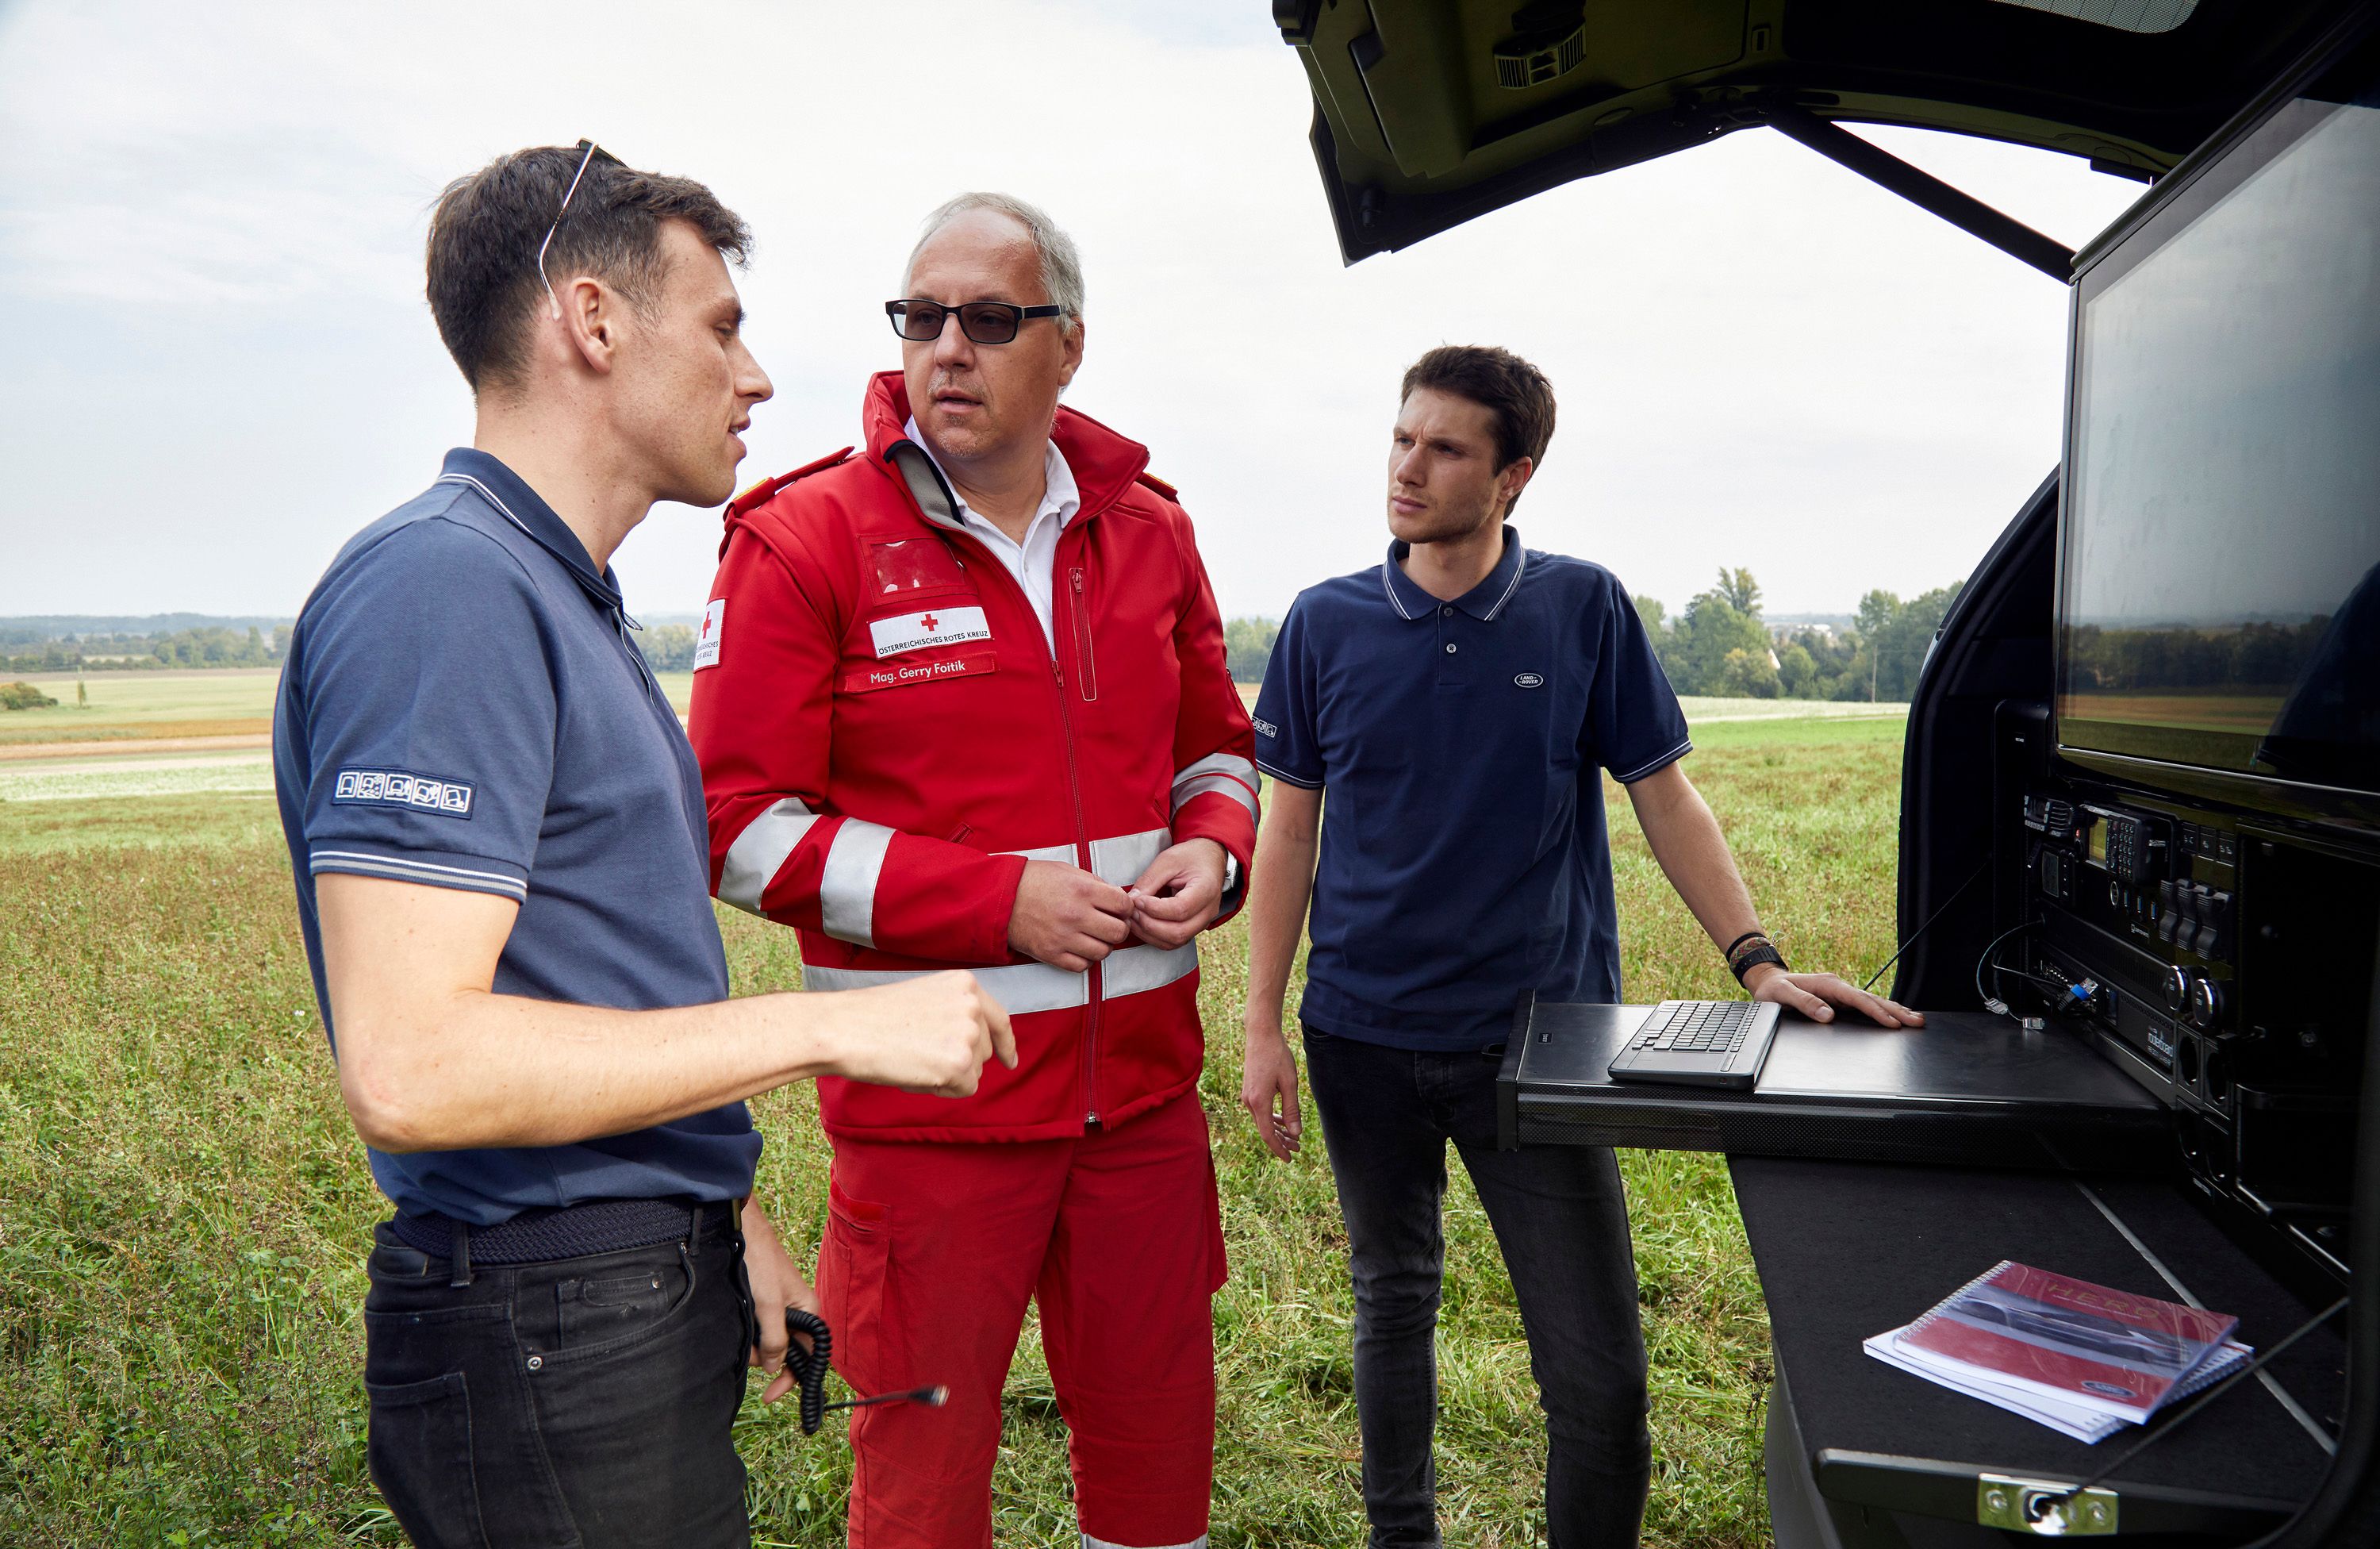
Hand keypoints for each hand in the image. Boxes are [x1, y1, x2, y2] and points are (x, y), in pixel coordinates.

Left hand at [740, 1198, 820, 1404]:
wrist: (742, 1234)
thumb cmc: (761, 1265)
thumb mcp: (769, 1306)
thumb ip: (775, 1339)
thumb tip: (774, 1368)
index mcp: (809, 1311)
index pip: (809, 1357)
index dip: (791, 1378)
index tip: (770, 1394)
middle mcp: (798, 1313)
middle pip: (787, 1352)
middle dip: (766, 1358)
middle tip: (747, 1352)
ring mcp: (780, 1309)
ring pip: (769, 1342)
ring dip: (754, 1345)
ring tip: (741, 1329)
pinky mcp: (763, 1305)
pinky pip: (758, 1330)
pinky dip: (748, 1333)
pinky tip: (740, 1324)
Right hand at [830, 970, 1015, 1093]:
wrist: (845, 1028)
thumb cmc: (873, 1017)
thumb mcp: (925, 998)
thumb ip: (954, 1013)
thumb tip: (973, 1042)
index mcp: (966, 984)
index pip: (998, 1019)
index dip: (1005, 1044)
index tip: (1009, 1061)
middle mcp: (973, 1005)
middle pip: (983, 1050)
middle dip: (958, 1061)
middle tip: (917, 1053)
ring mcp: (969, 1033)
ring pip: (973, 1072)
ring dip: (947, 1075)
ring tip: (912, 1059)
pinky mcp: (960, 1063)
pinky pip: (962, 1089)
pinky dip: (941, 1090)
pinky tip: (915, 1072)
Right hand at [1008, 859, 1133, 971]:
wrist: (999, 897)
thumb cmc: (1034, 880)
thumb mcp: (1067, 871)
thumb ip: (1095, 883)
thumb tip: (1117, 898)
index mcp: (1082, 890)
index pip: (1124, 905)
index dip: (1126, 907)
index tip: (1119, 908)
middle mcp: (1075, 915)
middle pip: (1118, 932)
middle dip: (1119, 928)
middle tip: (1109, 924)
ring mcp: (1063, 937)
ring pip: (1103, 952)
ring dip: (1103, 945)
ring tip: (1093, 936)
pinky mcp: (1050, 954)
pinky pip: (1082, 966)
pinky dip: (1085, 959)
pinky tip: (1079, 947)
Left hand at [1126, 839, 1226, 949]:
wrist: (1209, 860)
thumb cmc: (1192, 857)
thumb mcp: (1168, 860)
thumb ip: (1150, 880)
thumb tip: (1131, 899)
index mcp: (1206, 889)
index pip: (1180, 909)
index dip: (1155, 909)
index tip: (1138, 900)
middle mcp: (1208, 911)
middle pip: (1178, 932)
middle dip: (1149, 925)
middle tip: (1132, 911)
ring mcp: (1202, 922)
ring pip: (1175, 941)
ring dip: (1149, 933)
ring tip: (1134, 918)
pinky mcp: (1193, 928)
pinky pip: (1173, 942)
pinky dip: (1154, 937)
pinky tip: (1142, 924)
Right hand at [1240, 1026, 1302, 1160]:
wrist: (1261, 1035)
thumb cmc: (1277, 1056)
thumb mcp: (1289, 1083)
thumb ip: (1292, 1110)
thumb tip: (1296, 1133)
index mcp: (1259, 1101)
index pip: (1268, 1134)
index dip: (1279, 1148)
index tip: (1290, 1158)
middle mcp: (1249, 1102)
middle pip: (1264, 1130)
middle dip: (1281, 1141)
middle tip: (1298, 1149)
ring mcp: (1247, 1096)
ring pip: (1262, 1121)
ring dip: (1278, 1131)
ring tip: (1294, 1138)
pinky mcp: (1249, 1091)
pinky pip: (1260, 1112)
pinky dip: (1272, 1119)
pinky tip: (1282, 1122)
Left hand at [1745, 964, 1923, 1027]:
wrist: (1768, 981)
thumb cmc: (1773, 989)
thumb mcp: (1782, 995)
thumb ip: (1804, 1003)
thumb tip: (1828, 1015)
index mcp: (1827, 984)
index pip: (1857, 999)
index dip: (1876, 1011)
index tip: (1892, 1023)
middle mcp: (1837, 986)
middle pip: (1871, 999)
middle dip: (1895, 1011)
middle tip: (1917, 1021)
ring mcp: (1840, 992)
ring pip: (1872, 1001)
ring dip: (1894, 1010)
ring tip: (1915, 1018)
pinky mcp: (1840, 999)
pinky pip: (1865, 1004)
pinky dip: (1882, 1009)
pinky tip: (1895, 1015)